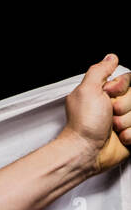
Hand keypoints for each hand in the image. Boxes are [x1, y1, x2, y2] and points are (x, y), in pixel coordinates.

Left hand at [62, 54, 129, 173]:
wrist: (85, 151)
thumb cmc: (84, 123)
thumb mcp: (87, 90)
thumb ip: (99, 71)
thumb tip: (111, 57)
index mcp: (103, 92)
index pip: (128, 80)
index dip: (121, 87)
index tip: (108, 93)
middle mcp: (114, 105)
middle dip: (124, 105)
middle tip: (110, 114)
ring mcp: (123, 120)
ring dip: (127, 121)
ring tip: (112, 127)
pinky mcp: (129, 134)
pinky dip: (130, 134)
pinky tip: (119, 137)